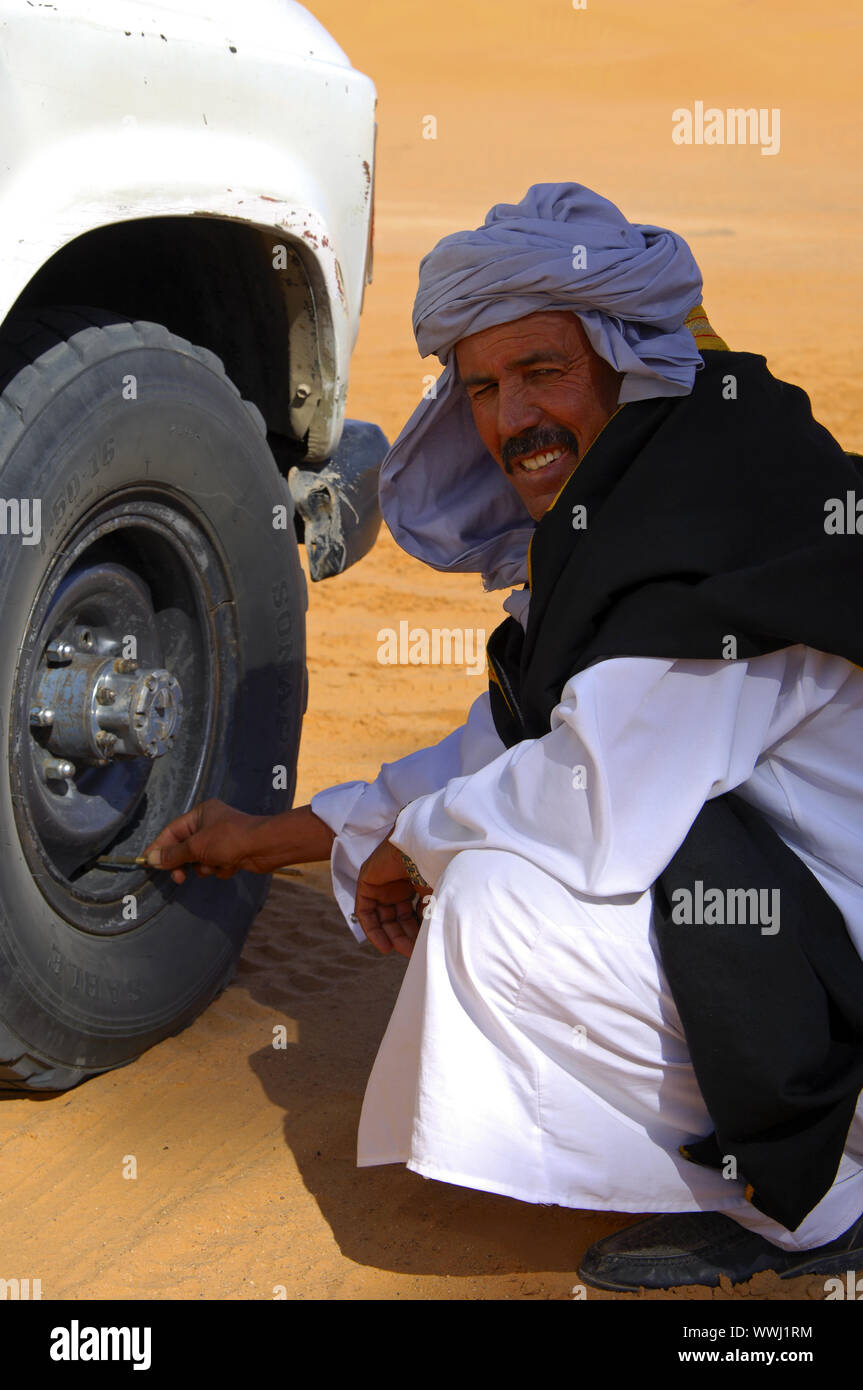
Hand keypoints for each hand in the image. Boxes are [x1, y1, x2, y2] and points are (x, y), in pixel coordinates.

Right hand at [143, 799, 268, 883]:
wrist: (265, 847)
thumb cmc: (229, 840)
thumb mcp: (197, 847)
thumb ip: (174, 854)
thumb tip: (151, 859)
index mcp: (200, 814)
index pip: (172, 831)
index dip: (160, 847)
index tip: (148, 863)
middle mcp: (210, 823)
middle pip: (185, 847)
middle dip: (185, 862)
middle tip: (179, 877)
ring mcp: (222, 839)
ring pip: (201, 859)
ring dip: (205, 866)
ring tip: (216, 864)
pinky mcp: (232, 852)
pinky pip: (216, 864)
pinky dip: (220, 867)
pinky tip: (231, 865)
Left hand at [354, 836, 431, 958]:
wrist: (422, 843)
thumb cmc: (435, 864)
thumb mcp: (437, 895)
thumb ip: (430, 915)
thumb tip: (427, 938)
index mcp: (417, 882)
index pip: (414, 913)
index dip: (418, 932)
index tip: (424, 948)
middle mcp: (399, 883)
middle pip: (398, 918)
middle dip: (405, 936)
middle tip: (412, 953)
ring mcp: (382, 883)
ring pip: (383, 917)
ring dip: (391, 936)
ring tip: (399, 951)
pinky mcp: (366, 883)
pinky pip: (365, 912)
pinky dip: (372, 930)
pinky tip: (384, 946)